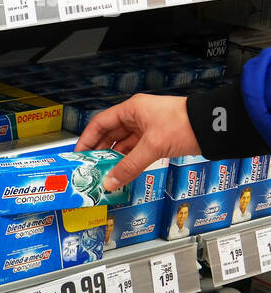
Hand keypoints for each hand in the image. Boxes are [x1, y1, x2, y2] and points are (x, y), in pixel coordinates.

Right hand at [76, 94, 199, 191]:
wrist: (213, 126)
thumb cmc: (184, 124)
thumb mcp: (152, 146)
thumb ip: (129, 166)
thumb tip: (110, 182)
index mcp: (131, 109)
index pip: (100, 123)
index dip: (87, 139)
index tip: (78, 154)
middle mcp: (137, 117)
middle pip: (110, 134)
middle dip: (100, 152)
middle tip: (90, 168)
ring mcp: (148, 128)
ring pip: (124, 144)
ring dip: (115, 159)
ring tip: (105, 173)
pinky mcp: (158, 139)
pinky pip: (137, 151)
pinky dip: (129, 161)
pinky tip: (123, 172)